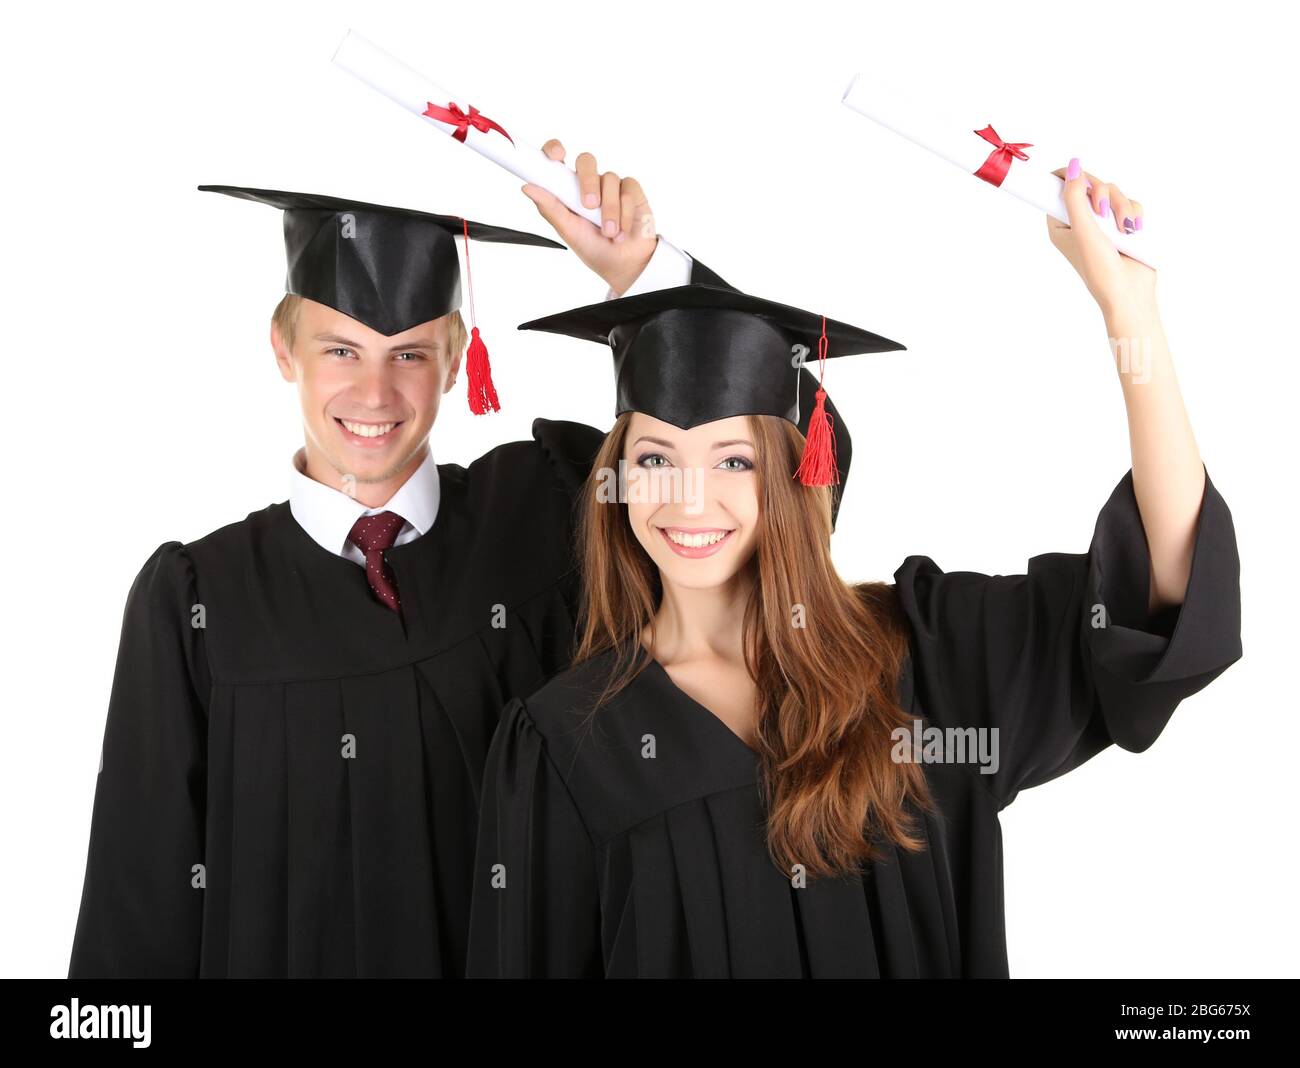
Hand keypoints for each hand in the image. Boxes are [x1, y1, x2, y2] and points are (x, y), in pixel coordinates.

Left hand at [521, 139, 658, 294]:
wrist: (624, 264)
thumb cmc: (594, 248)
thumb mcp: (568, 231)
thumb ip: (550, 208)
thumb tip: (527, 188)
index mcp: (568, 189)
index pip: (559, 159)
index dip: (555, 150)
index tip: (556, 156)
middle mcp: (589, 182)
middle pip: (586, 161)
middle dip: (588, 181)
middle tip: (590, 205)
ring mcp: (611, 185)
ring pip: (609, 179)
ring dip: (610, 210)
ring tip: (610, 233)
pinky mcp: (631, 190)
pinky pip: (628, 190)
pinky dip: (625, 212)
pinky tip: (623, 230)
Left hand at [1047, 158, 1155, 319]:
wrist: (1129, 292)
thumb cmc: (1100, 268)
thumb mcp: (1083, 229)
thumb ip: (1075, 197)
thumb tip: (1073, 166)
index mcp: (1060, 224)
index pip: (1057, 189)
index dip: (1069, 178)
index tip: (1079, 180)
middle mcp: (1080, 222)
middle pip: (1089, 185)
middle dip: (1101, 194)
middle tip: (1102, 211)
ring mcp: (1102, 223)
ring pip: (1113, 192)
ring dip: (1120, 207)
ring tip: (1123, 230)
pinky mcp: (1122, 224)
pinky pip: (1130, 203)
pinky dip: (1133, 215)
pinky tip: (1134, 233)